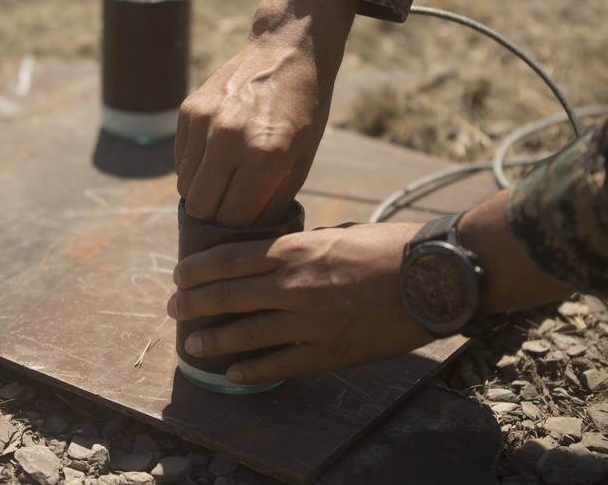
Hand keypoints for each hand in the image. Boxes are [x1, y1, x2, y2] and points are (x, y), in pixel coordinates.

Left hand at [166, 192, 574, 385]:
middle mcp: (293, 285)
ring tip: (192, 345)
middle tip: (173, 309)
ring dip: (213, 341)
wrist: (434, 277)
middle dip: (193, 304)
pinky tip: (233, 374)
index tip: (179, 276)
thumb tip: (273, 257)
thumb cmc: (391, 247)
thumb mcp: (338, 234)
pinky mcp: (327, 352)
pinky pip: (279, 364)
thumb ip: (302, 248)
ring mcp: (308, 321)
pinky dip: (251, 370)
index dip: (197, 269)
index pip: (229, 259)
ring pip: (245, 334)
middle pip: (227, 296)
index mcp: (295, 249)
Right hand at [175, 0, 355, 227]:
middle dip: (212, 219)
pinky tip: (215, 161)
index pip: (232, 218)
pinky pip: (180, 159)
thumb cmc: (304, 110)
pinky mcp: (189, 110)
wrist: (287, 51)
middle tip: (226, 217)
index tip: (240, 233)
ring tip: (223, 188)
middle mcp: (229, 139)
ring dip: (201, 194)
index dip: (236, 232)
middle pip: (201, 206)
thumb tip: (247, 236)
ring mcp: (205, 122)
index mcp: (265, 156)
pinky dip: (193, 169)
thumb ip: (272, 200)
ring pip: (185, 185)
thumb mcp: (301, 159)